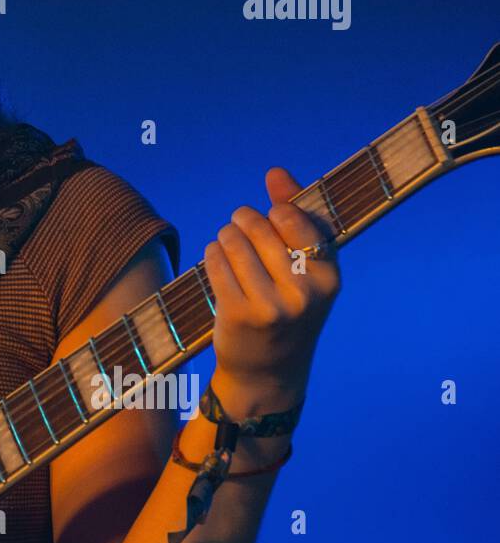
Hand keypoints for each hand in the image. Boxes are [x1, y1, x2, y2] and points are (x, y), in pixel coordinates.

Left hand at [203, 166, 341, 412]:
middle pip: (260, 227)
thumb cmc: (289, 306)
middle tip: (240, 224)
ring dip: (225, 235)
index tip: (272, 216)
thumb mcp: (305, 268)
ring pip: (234, 241)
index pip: (296, 220)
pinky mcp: (239, 315)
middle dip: (244, 220)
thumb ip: (296, 216)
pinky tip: (216, 256)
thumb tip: (276, 172)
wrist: (269, 370)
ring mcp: (271, 307)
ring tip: (228, 240)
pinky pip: (216, 262)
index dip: (277, 212)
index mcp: (329, 278)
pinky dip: (212, 252)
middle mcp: (304, 294)